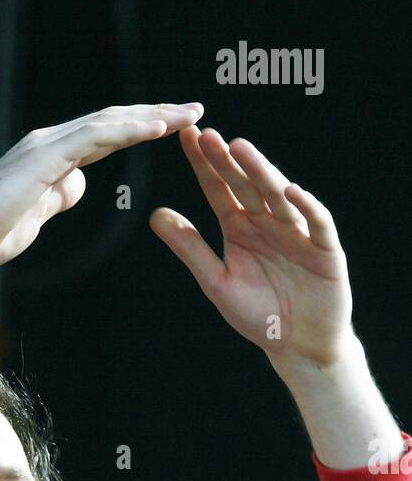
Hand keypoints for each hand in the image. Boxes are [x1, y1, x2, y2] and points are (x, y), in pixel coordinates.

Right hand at [0, 103, 203, 270]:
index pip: (106, 135)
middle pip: (114, 120)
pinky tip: (157, 129)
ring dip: (152, 117)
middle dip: (156, 114)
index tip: (174, 128)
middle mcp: (51, 141)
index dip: (141, 128)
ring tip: (188, 115)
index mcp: (52, 155)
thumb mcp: (36, 216)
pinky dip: (128, 130)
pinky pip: (95, 136)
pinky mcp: (44, 157)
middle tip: (195, 110)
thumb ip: (57, 196)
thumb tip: (76, 185)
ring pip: (110, 121)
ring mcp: (47, 145)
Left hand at [149, 127, 353, 366]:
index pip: (219, 189)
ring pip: (278, 196)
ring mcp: (298, 232)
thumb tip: (154, 215)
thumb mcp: (217, 282)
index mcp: (240, 228)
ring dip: (261, 172)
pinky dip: (306, 207)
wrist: (297, 345)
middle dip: (229, 161)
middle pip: (247, 185)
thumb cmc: (258, 314)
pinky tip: (290, 191)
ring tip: (242, 150)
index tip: (187, 138)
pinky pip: (317, 223)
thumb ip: (189, 248)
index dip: (204, 165)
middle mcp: (268, 222)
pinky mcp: (326, 249)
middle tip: (209, 135)